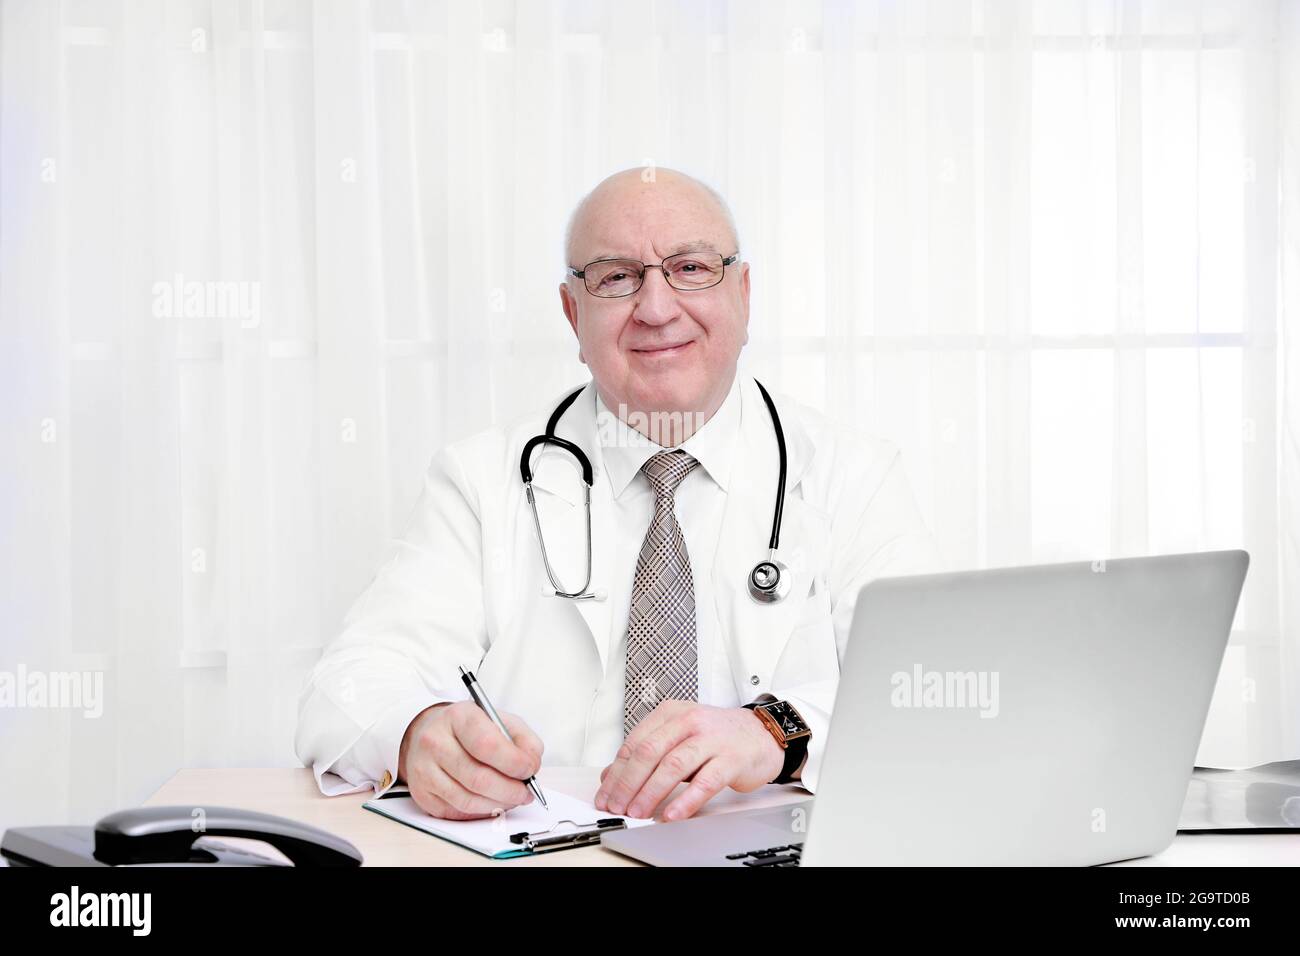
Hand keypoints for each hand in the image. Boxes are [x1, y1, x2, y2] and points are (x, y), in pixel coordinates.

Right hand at [398, 701, 542, 820]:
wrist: (427, 734)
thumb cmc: (468, 728)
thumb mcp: (498, 719)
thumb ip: (522, 738)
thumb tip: (533, 763)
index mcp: (458, 717)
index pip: (487, 744)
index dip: (513, 762)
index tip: (529, 769)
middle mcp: (435, 742)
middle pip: (478, 778)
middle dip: (510, 790)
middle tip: (526, 792)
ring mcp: (424, 770)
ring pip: (468, 800)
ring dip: (498, 804)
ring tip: (512, 798)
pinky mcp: (422, 794)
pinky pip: (457, 811)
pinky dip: (481, 811)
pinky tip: (492, 801)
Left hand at [594, 701, 784, 821]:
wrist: (761, 734)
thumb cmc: (717, 736)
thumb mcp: (678, 736)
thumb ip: (646, 752)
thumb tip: (611, 775)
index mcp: (671, 713)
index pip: (634, 743)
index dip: (616, 772)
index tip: (606, 795)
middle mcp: (689, 721)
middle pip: (649, 752)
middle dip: (628, 783)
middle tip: (618, 806)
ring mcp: (711, 739)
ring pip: (673, 765)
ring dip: (651, 792)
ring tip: (638, 812)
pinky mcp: (730, 758)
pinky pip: (705, 781)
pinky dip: (686, 800)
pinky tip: (672, 814)